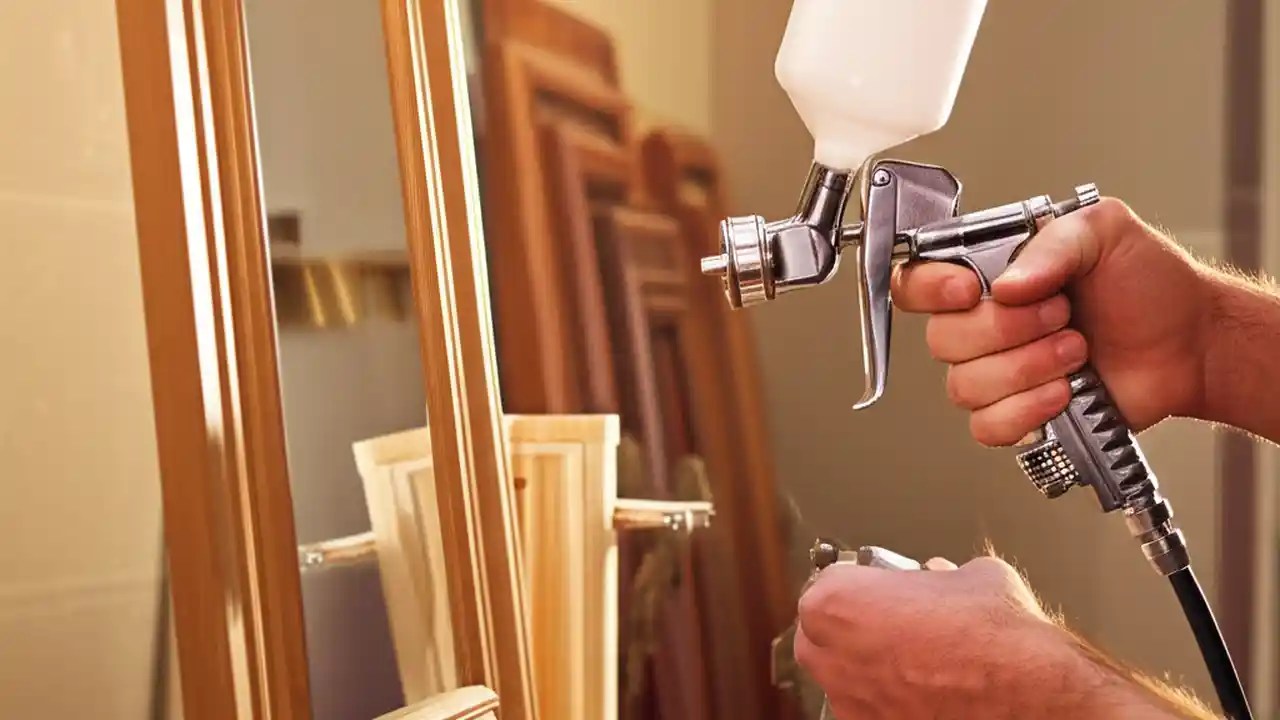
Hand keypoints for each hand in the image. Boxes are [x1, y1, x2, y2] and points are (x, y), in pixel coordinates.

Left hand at [793, 555, 1181, 718]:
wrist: (1032, 699)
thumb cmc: (999, 640)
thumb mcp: (971, 575)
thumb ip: (939, 575)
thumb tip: (943, 577)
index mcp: (839, 603)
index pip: (827, 582)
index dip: (860, 582)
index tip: (878, 585)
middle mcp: (833, 656)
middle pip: (820, 631)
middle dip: (850, 624)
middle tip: (889, 619)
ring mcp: (850, 703)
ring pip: (840, 676)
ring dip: (865, 664)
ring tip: (911, 660)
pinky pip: (868, 709)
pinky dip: (886, 701)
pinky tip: (922, 692)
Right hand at [891, 198, 1210, 445]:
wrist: (1190, 341)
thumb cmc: (1149, 283)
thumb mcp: (1104, 232)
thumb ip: (1052, 243)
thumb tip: (1006, 285)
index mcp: (987, 273)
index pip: (916, 282)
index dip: (929, 290)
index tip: (970, 289)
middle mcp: (983, 323)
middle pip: (943, 340)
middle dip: (1008, 330)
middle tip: (1061, 314)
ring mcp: (997, 372)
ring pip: (964, 386)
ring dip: (1026, 370)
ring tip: (1075, 351)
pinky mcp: (1017, 414)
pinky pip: (986, 426)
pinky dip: (1025, 411)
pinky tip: (1063, 393)